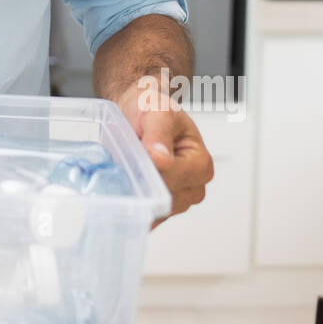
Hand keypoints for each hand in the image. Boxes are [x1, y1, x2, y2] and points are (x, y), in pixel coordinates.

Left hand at [112, 81, 214, 229]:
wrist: (137, 112)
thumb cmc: (153, 108)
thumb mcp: (157, 111)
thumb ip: (159, 134)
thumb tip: (161, 159)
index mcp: (201, 164)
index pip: (173, 178)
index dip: (149, 168)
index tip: (132, 155)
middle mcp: (194, 186)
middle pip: (164, 197)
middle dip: (141, 182)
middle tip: (124, 162)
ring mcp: (179, 199)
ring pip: (154, 209)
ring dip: (136, 193)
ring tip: (124, 170)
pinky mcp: (162, 206)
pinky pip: (147, 215)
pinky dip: (133, 205)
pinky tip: (122, 189)